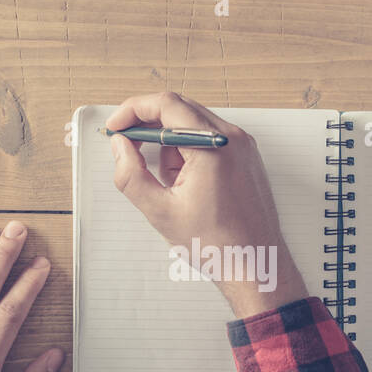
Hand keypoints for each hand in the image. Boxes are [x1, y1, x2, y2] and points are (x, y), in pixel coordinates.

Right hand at [107, 91, 309, 317]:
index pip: (167, 105)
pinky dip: (188, 154)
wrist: (255, 266)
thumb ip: (131, 174)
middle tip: (128, 147)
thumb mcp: (161, 212)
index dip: (133, 111)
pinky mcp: (245, 157)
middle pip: (180, 110)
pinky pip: (208, 140)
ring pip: (192, 126)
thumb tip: (120, 147)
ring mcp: (243, 146)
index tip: (115, 126)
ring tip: (170, 185)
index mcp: (214, 146)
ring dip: (170, 146)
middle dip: (149, 127)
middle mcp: (233, 139)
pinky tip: (186, 185)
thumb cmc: (218, 245)